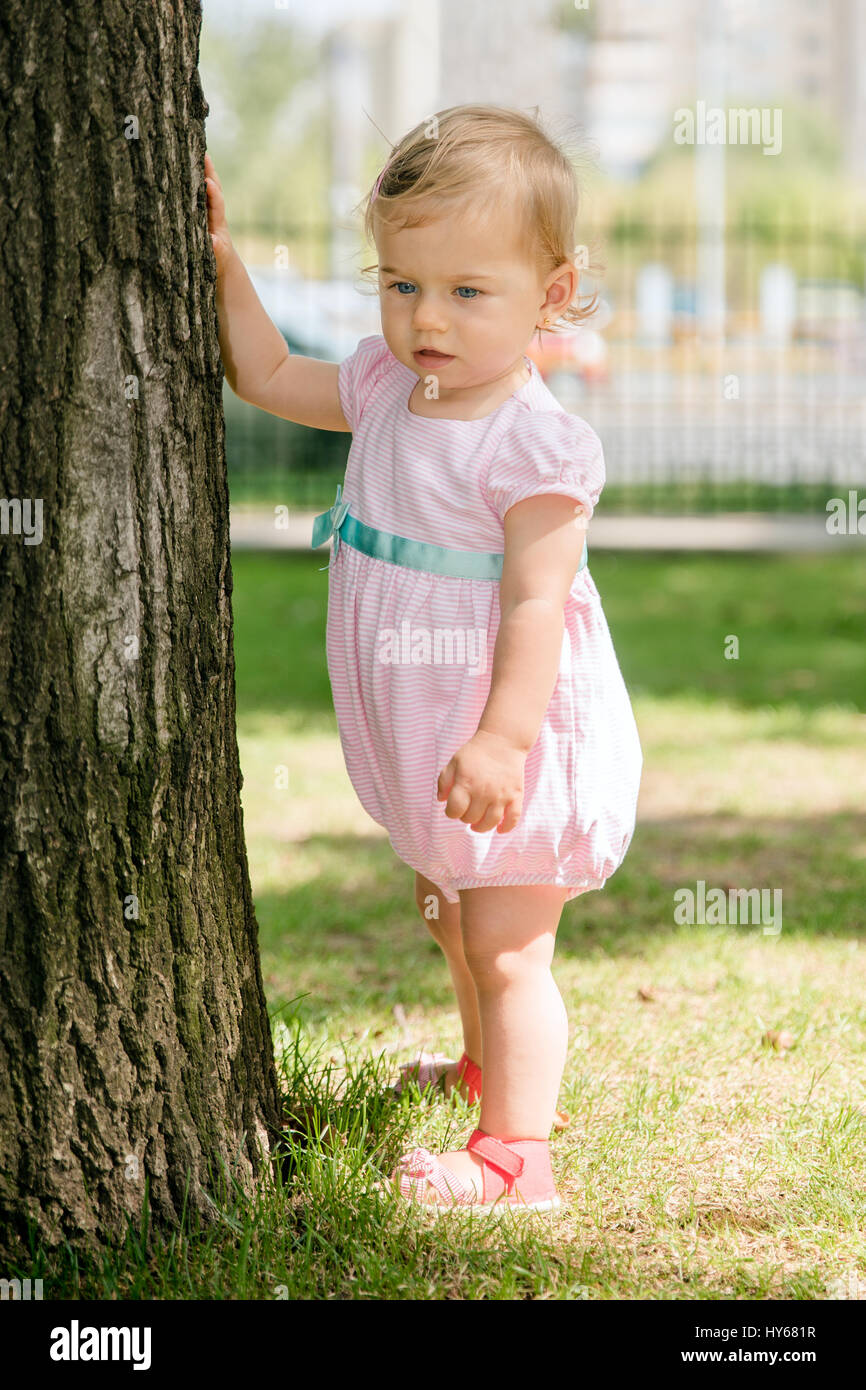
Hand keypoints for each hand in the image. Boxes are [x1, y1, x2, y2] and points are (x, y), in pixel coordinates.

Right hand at [204, 152, 233, 274]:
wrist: (222, 262)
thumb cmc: (218, 260)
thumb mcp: (217, 258)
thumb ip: (216, 249)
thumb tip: (214, 241)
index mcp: (218, 222)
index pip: (216, 204)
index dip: (213, 193)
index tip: (208, 183)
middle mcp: (214, 211)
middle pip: (213, 188)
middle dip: (210, 172)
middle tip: (204, 154)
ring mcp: (207, 209)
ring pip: (205, 186)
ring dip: (202, 170)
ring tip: (193, 150)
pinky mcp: (200, 210)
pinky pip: (196, 190)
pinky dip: (192, 177)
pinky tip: (182, 164)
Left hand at [436, 730, 525, 833]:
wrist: (502, 741)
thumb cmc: (475, 753)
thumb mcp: (454, 762)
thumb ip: (444, 781)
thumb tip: (441, 800)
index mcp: (466, 783)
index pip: (454, 811)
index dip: (451, 813)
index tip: (453, 808)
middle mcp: (483, 792)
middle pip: (471, 818)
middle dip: (465, 817)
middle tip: (467, 810)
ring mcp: (501, 795)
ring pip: (490, 823)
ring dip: (481, 827)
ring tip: (477, 824)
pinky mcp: (516, 796)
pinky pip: (512, 819)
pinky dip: (506, 828)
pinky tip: (499, 829)